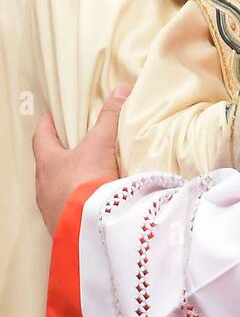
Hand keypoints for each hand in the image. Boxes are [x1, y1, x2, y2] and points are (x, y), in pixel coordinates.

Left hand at [33, 86, 129, 234]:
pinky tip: (91, 203)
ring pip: (56, 190)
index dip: (46, 127)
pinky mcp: (63, 226)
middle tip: (70, 148)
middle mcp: (44, 186)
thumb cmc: (86, 180)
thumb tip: (121, 89)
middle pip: (47, 166)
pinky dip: (78, 204)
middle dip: (58, 157)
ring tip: (84, 178)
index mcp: (48, 163)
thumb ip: (110, 118)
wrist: (87, 226)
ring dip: (68, 183)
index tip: (49, 119)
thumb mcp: (101, 144)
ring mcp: (51, 208)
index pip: (41, 139)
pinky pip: (68, 210)